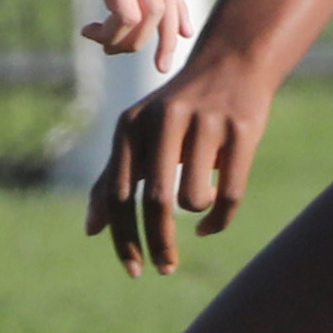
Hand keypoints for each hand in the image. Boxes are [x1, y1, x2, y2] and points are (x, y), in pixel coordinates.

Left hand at [86, 45, 276, 277]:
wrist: (232, 61)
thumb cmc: (177, 109)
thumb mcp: (138, 135)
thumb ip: (111, 179)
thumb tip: (90, 231)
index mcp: (131, 125)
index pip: (118, 194)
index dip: (124, 238)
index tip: (134, 271)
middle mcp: (164, 120)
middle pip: (155, 201)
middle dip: (159, 244)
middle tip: (164, 269)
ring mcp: (205, 123)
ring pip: (193, 199)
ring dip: (196, 211)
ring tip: (200, 198)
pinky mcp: (241, 129)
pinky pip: (229, 193)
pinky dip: (218, 219)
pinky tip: (211, 222)